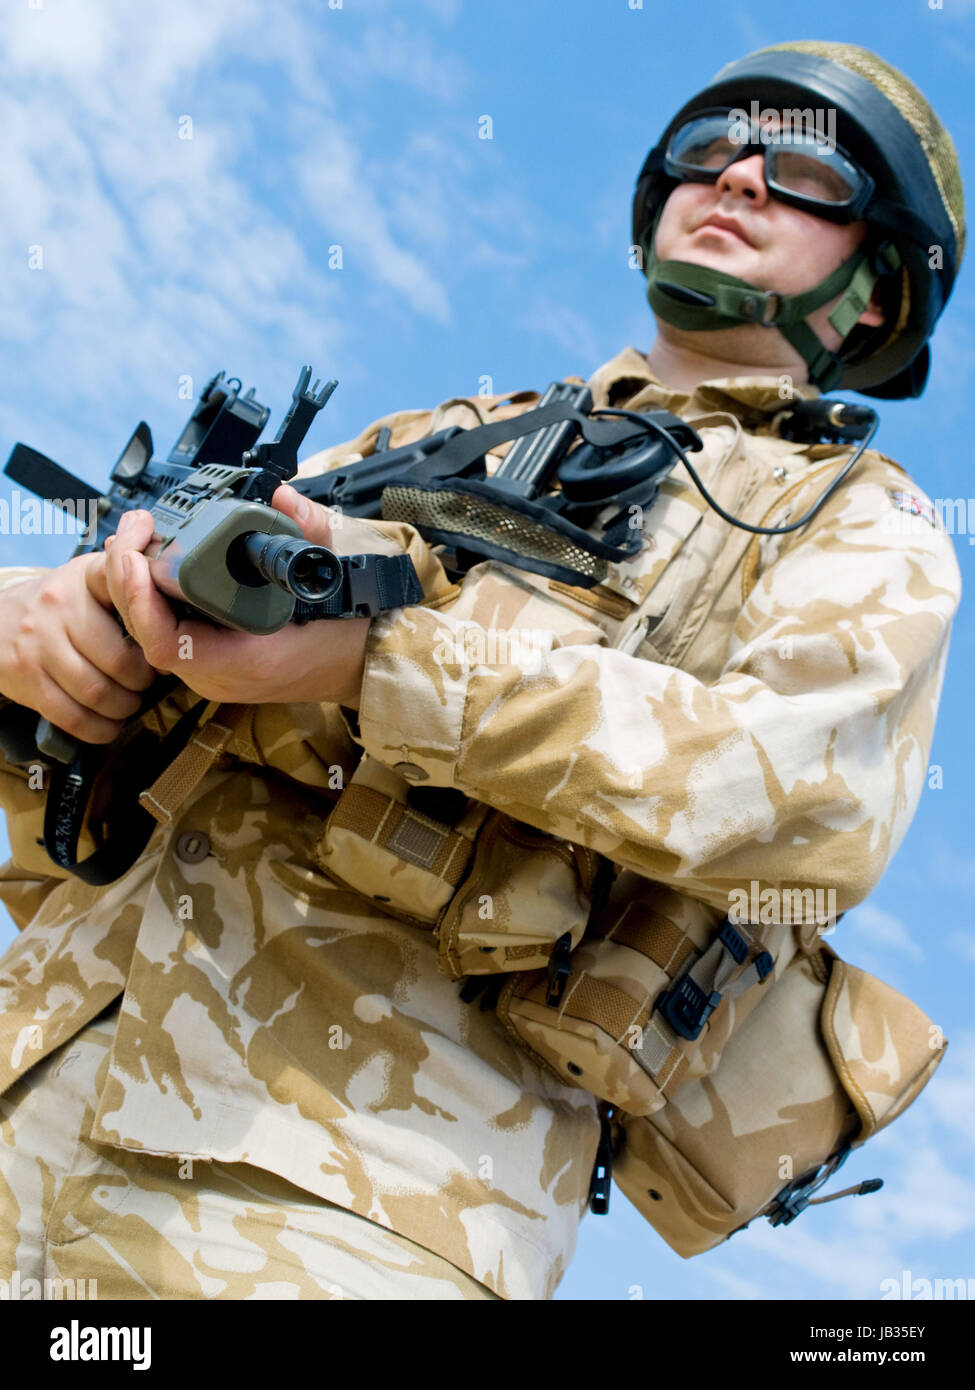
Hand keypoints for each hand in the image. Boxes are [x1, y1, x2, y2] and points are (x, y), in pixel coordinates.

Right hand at [0, 552, 157, 744]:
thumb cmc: (63, 605)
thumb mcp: (94, 582)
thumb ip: (134, 589)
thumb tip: (184, 605)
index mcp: (86, 577)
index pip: (130, 597)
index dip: (156, 631)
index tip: (164, 645)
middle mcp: (59, 607)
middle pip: (119, 662)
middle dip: (142, 683)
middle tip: (146, 683)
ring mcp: (38, 644)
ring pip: (96, 693)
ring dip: (122, 708)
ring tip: (128, 703)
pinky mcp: (25, 679)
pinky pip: (70, 716)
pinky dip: (98, 729)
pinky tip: (108, 724)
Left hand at [102, 485, 370, 707]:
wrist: (357, 666)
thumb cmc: (345, 633)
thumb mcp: (332, 574)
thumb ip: (308, 530)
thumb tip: (282, 496)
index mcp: (244, 662)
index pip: (164, 642)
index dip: (138, 598)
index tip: (138, 555)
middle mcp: (218, 675)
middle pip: (144, 633)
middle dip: (126, 578)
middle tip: (134, 528)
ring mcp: (210, 673)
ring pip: (148, 634)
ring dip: (133, 587)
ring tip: (136, 538)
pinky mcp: (207, 663)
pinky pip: (163, 633)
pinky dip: (149, 599)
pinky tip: (148, 565)